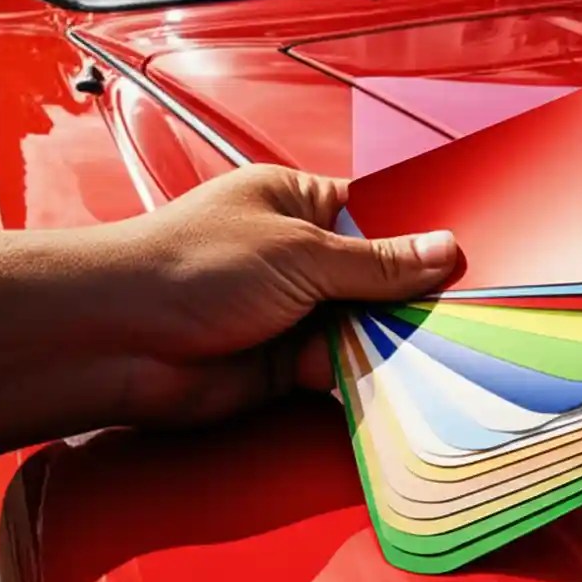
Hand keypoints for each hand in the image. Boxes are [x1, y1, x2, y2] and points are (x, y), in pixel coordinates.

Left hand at [106, 164, 456, 424]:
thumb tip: (442, 250)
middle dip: (408, 297)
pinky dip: (363, 376)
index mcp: (298, 204)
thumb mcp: (299, 251)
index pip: (376, 215)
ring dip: (387, 341)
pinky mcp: (287, 367)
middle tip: (457, 310)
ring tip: (429, 347)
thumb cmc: (187, 266)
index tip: (463, 257)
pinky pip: (343, 370)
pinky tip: (392, 378)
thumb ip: (377, 261)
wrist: (117, 342)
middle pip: (378, 278)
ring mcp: (294, 313)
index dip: (418, 236)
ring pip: (365, 329)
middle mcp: (299, 258)